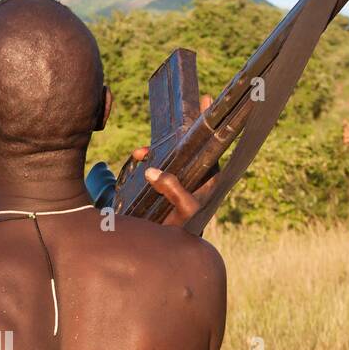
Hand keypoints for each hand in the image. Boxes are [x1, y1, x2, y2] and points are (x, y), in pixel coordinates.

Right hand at [134, 94, 217, 230]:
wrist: (170, 249)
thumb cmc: (186, 229)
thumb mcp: (184, 209)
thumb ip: (173, 189)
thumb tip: (152, 170)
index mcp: (209, 177)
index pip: (212, 144)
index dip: (210, 122)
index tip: (207, 100)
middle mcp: (196, 175)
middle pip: (189, 144)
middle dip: (177, 132)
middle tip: (174, 116)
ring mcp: (180, 178)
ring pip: (170, 154)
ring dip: (155, 149)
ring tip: (140, 152)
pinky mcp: (164, 184)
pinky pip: (156, 164)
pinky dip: (146, 160)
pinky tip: (137, 159)